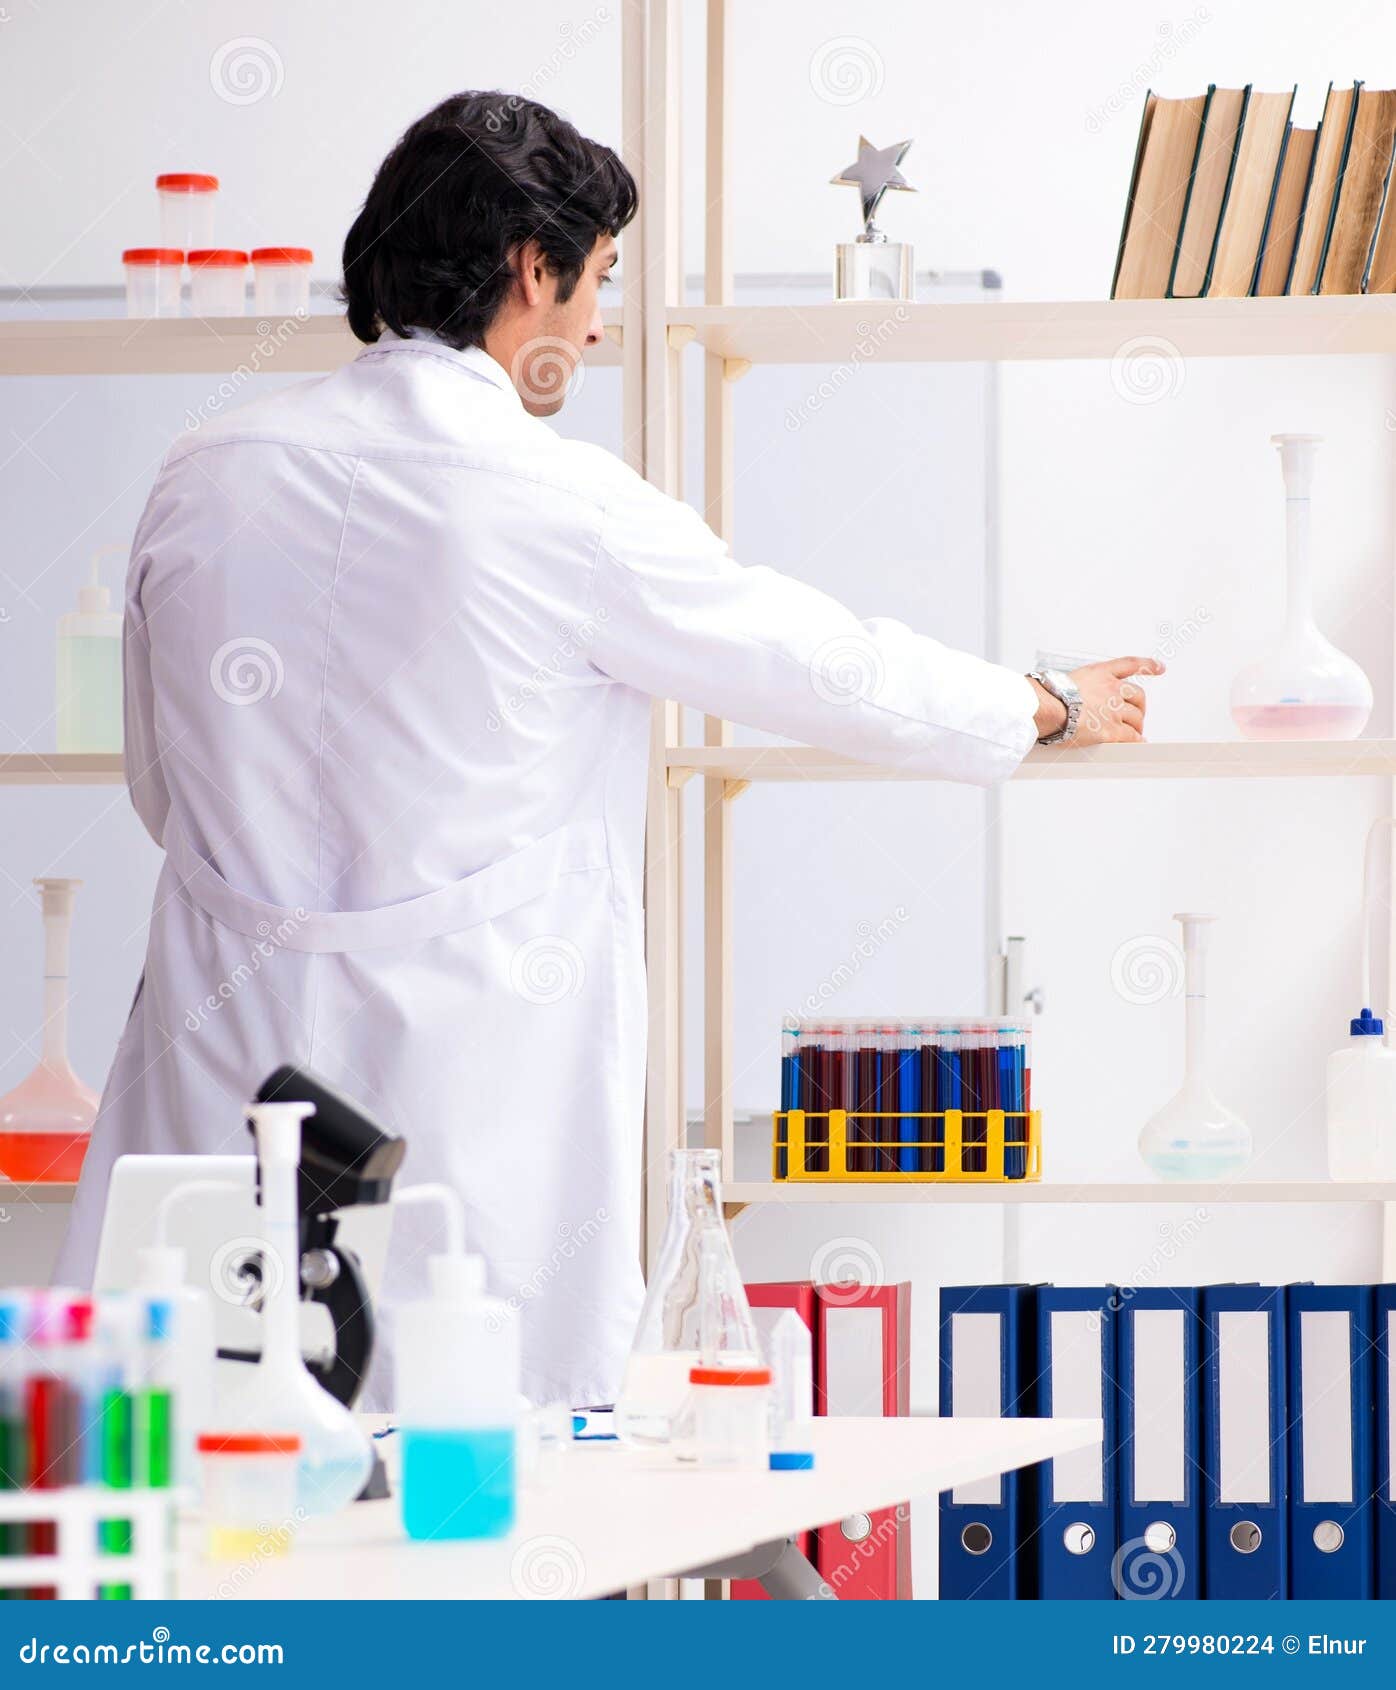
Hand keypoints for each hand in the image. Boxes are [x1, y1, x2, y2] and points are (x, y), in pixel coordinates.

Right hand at [1030, 656, 1164, 745]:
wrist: (1049, 706)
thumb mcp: (1065, 678)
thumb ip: (1075, 686)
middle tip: (1138, 715)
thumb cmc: (1050, 694)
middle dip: (1140, 706)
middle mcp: (1112, 689)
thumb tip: (1067, 695)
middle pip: (1138, 695)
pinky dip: (1136, 739)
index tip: (1159, 667)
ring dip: (1137, 725)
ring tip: (1135, 732)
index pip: (1130, 665)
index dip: (1147, 665)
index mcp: (1101, 674)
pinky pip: (1131, 735)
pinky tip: (1138, 741)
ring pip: (1136, 717)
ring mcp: (1114, 710)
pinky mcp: (1112, 730)